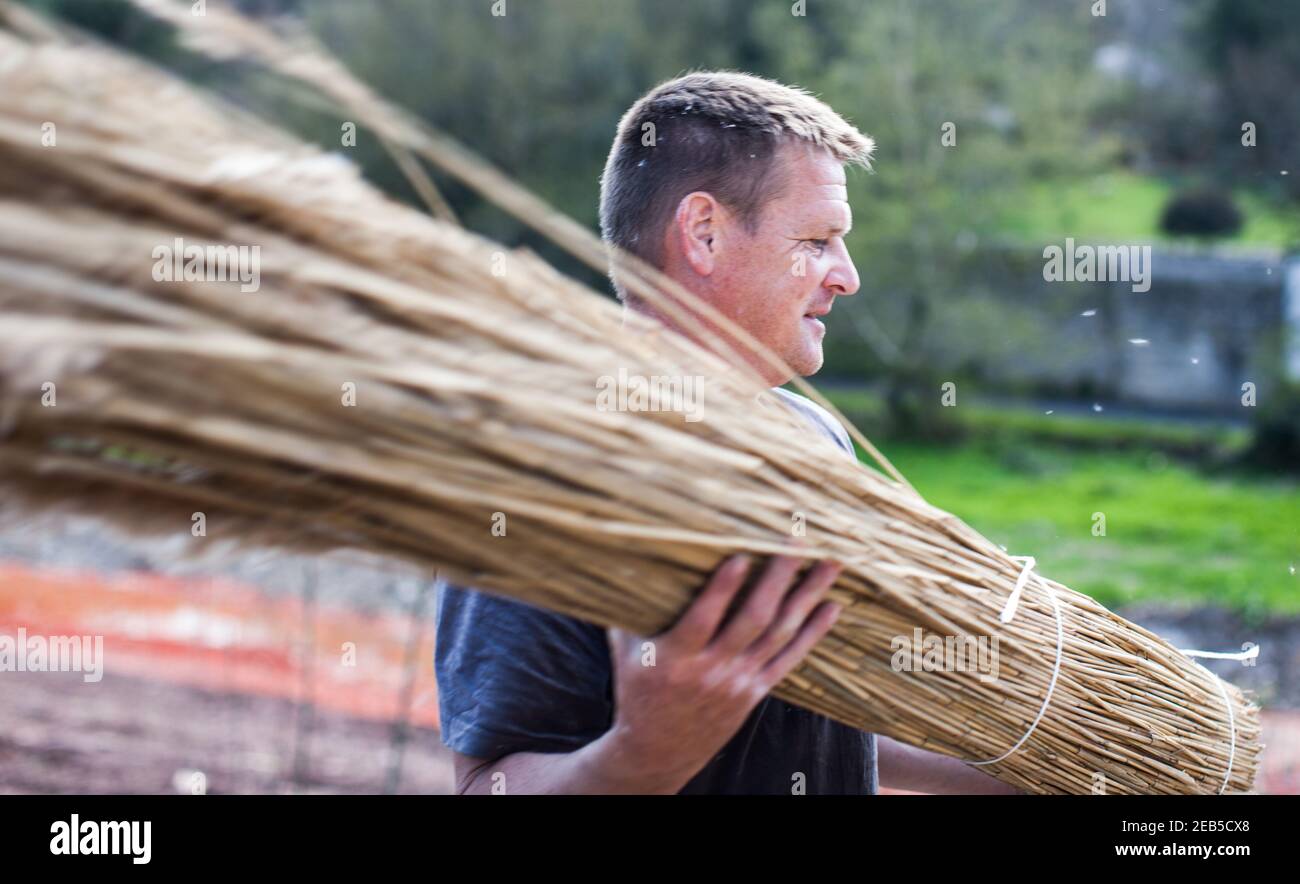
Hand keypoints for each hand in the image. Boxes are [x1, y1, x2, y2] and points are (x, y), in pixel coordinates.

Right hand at [603, 553, 842, 789]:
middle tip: (797, 542)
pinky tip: (831, 606)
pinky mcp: (756, 691)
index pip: (703, 619)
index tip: (742, 555)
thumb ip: (628, 609)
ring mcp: (738, 682)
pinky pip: (790, 658)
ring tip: (830, 564)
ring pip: (779, 634)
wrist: (659, 750)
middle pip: (752, 619)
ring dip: (806, 597)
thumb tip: (626, 558)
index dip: (723, 588)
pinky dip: (813, 632)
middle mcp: (711, 670)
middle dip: (778, 578)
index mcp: (675, 658)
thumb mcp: (625, 652)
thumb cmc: (638, 689)